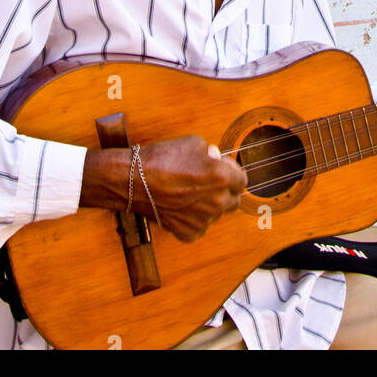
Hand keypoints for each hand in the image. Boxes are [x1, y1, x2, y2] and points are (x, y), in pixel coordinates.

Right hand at [80, 135, 247, 240]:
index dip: (232, 172)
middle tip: (207, 181)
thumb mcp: (193, 143)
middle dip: (224, 190)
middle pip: (233, 200)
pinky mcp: (189, 233)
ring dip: (208, 204)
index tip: (222, 168)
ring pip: (216, 213)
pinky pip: (199, 226)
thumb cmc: (162, 158)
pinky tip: (180, 206)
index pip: (242, 180)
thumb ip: (211, 154)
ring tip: (188, 192)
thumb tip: (216, 159)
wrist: (133, 180)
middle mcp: (216, 201)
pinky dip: (194, 218)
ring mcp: (203, 220)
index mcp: (221, 177)